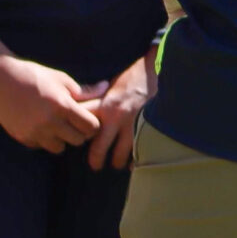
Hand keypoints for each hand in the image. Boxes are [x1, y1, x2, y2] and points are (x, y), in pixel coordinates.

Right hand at [0, 54, 101, 152]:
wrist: (0, 77)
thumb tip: (106, 88)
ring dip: (61, 139)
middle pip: (78, 141)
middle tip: (72, 122)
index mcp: (62, 105)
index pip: (90, 127)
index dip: (92, 124)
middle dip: (78, 133)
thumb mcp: (60, 78)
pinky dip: (43, 139)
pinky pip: (41, 146)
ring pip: (59, 148)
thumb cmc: (34, 74)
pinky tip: (38, 124)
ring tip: (56, 124)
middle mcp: (49, 122)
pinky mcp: (23, 138)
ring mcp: (35, 132)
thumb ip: (84, 90)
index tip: (87, 118)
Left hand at [86, 52, 153, 169]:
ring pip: (120, 155)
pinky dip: (137, 160)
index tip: (78, 140)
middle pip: (99, 148)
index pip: (84, 125)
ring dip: (117, 161)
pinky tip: (135, 162)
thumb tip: (85, 117)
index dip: (79, 135)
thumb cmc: (133, 79)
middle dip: (96, 160)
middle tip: (95, 165)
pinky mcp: (148, 130)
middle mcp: (117, 117)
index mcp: (105, 105)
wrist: (158, 72)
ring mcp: (133, 126)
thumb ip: (100, 104)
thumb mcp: (112, 88)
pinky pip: (140, 153)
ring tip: (117, 163)